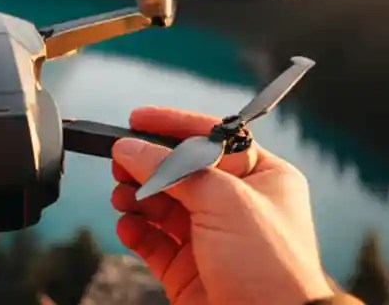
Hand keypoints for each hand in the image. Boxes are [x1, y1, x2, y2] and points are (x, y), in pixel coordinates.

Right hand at [111, 107, 334, 304]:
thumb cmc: (268, 266)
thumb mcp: (224, 200)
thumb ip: (173, 169)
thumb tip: (131, 148)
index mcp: (262, 178)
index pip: (212, 138)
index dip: (174, 126)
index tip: (138, 119)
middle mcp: (237, 206)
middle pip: (180, 172)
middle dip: (148, 166)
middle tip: (120, 162)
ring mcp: (211, 238)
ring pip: (162, 205)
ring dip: (137, 197)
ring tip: (122, 197)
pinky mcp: (188, 269)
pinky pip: (153, 240)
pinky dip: (136, 230)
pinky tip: (128, 225)